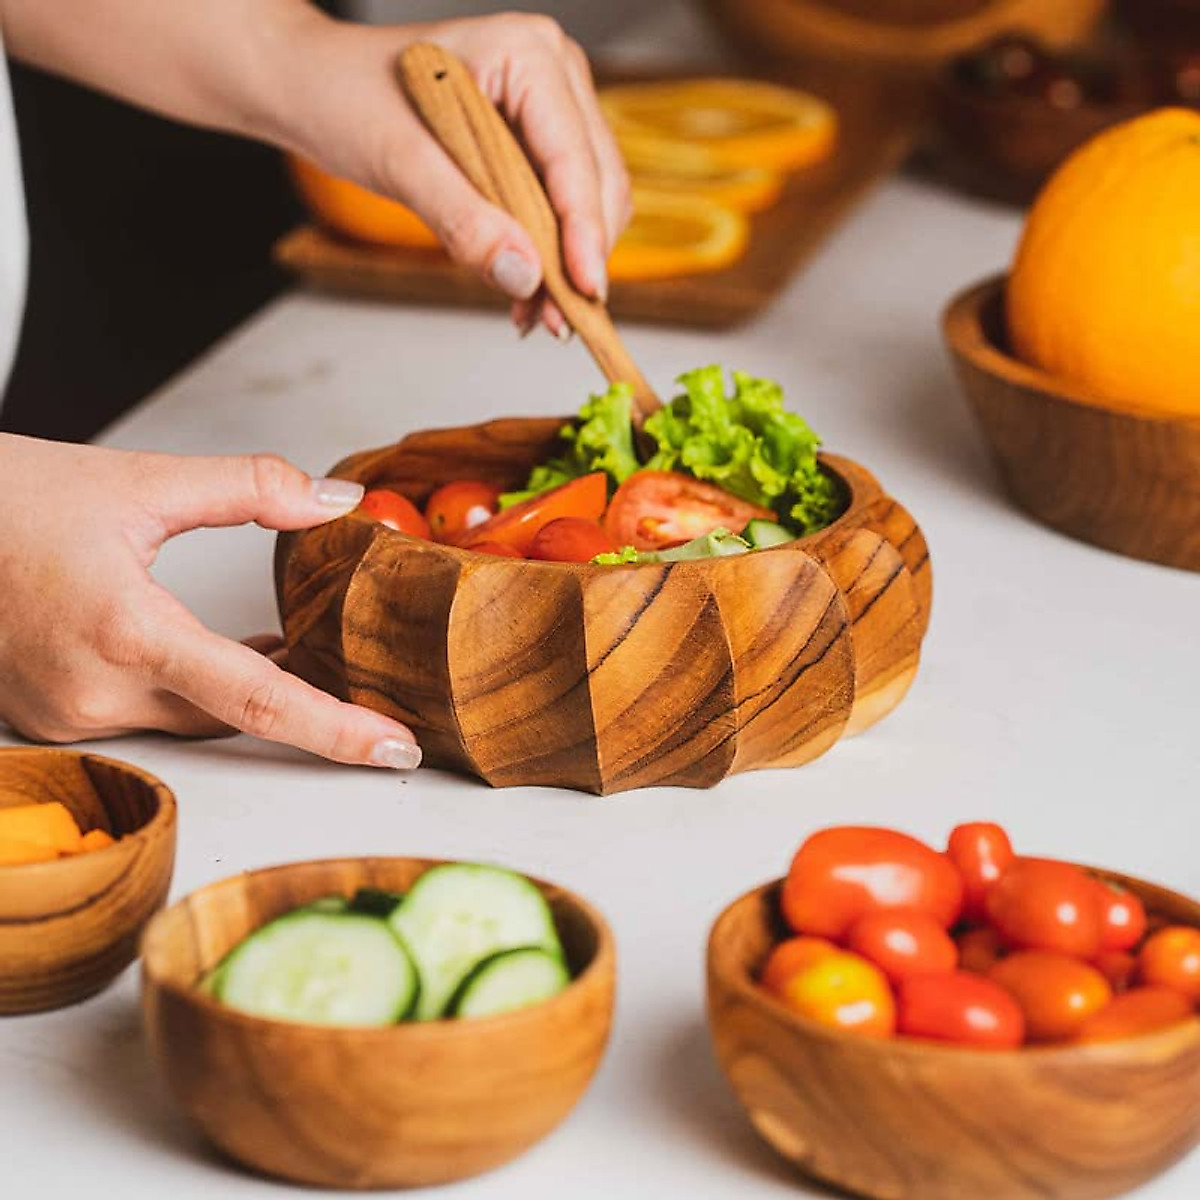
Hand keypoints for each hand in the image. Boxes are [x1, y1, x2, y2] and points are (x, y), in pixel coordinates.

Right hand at [0, 434, 420, 768]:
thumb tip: (337, 499)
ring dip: (245, 690)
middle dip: (302, 699)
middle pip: (234, 714)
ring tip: (298, 649)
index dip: (338, 730)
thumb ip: (251, 488)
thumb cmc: (11, 499)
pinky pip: (152, 716)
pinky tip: (226, 656)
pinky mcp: (51, 717)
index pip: (259, 698)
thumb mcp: (140, 482)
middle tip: (360, 670)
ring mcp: (67, 714)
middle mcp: (94, 693)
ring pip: (192, 718)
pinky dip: (195, 690)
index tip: (397, 750)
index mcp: (126, 634)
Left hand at [270, 10, 630, 335]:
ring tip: (533, 313)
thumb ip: (463, 219)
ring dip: (566, 265)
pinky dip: (548, 256)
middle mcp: (553, 73)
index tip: (585, 292)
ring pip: (589, 204)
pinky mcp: (538, 144)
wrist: (315, 90)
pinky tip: (522, 290)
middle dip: (578, 257)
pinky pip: (560, 210)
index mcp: (526, 54)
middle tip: (555, 321)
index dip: (584, 232)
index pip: (575, 158)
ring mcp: (551, 109)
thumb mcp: (398, 160)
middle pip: (597, 183)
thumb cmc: (346, 98)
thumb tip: (522, 275)